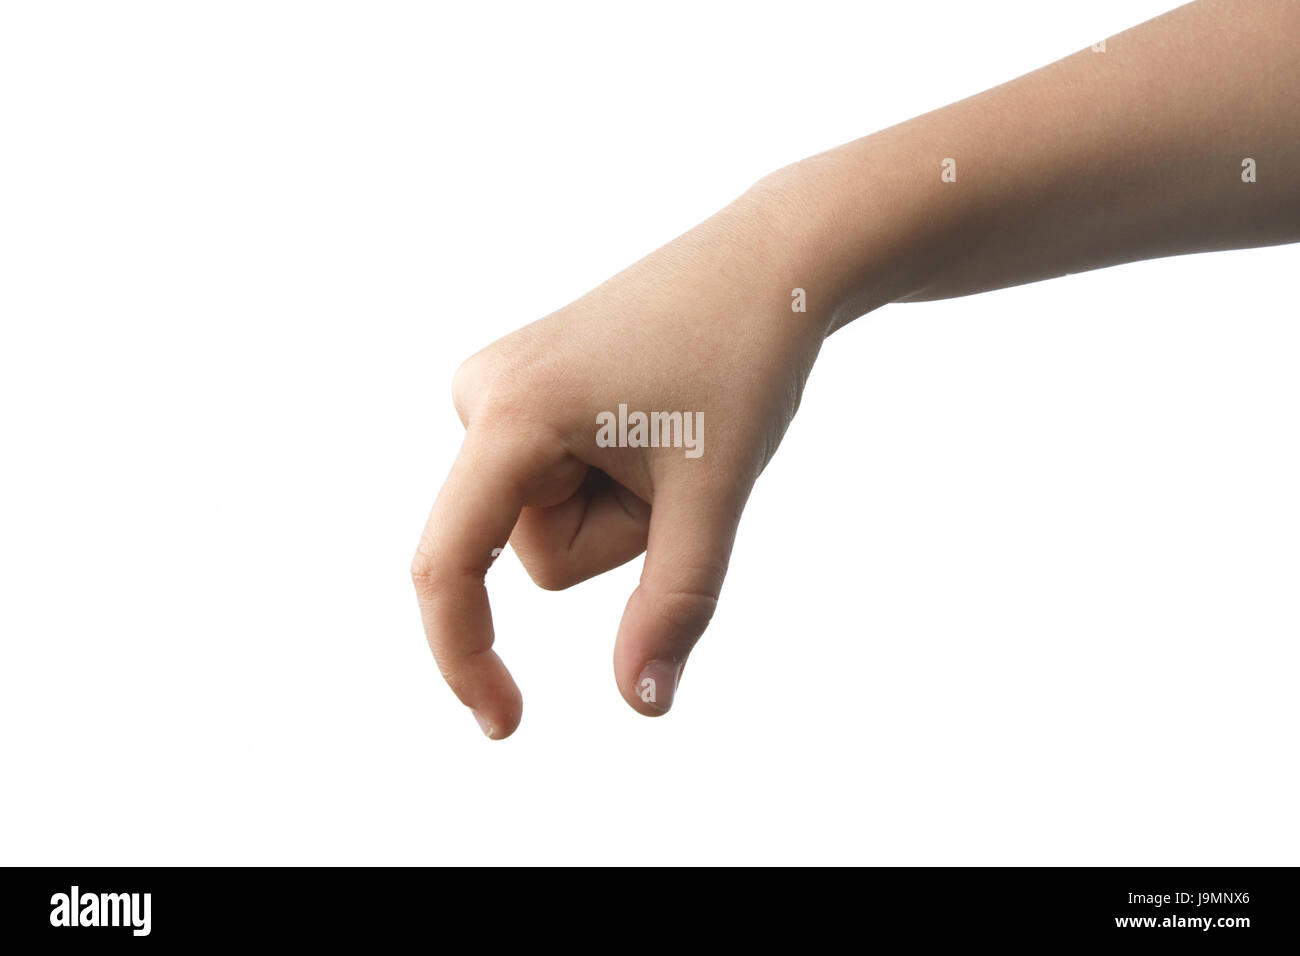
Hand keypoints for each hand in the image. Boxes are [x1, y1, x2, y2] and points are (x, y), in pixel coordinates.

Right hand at [411, 183, 830, 737]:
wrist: (767, 265)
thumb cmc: (743, 364)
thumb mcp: (712, 496)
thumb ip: (675, 606)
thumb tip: (642, 706)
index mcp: (511, 412)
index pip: (449, 564)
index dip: (465, 656)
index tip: (506, 724)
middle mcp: (482, 394)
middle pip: (537, 552)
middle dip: (617, 536)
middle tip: (679, 455)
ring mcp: (497, 388)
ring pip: (547, 524)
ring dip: (618, 506)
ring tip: (667, 428)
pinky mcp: (519, 390)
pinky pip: (552, 485)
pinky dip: (606, 481)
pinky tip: (645, 417)